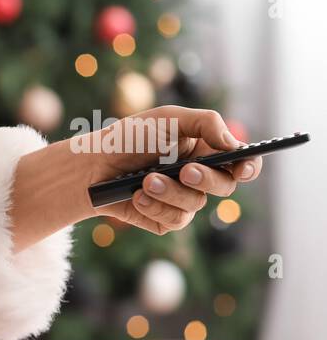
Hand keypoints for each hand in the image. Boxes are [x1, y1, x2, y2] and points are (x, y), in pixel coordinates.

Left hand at [10, 106, 263, 249]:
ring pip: (196, 205)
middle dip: (205, 179)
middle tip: (183, 171)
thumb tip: (233, 142)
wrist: (90, 167)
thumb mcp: (167, 118)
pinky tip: (136, 197)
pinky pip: (174, 221)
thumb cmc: (128, 138)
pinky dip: (155, 208)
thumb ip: (206, 122)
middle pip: (225, 186)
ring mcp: (182, 200)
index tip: (242, 168)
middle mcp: (199, 178)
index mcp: (206, 151)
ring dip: (170, 193)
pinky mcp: (163, 219)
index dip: (248, 167)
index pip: (241, 163)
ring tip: (144, 181)